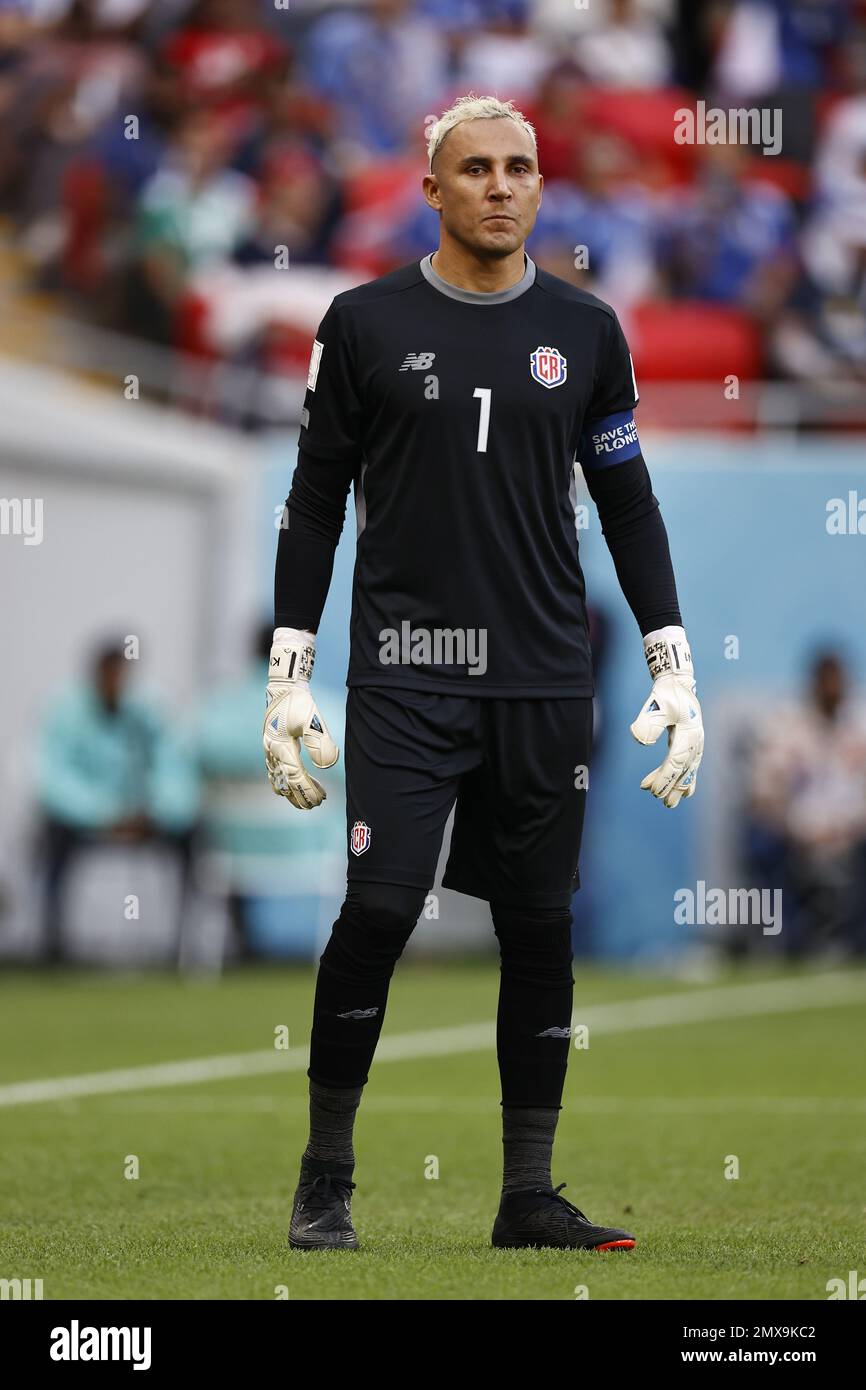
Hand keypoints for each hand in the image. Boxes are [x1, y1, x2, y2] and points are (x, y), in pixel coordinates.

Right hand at [263, 628, 338, 809]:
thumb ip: (319, 742)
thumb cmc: (299, 703)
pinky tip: (295, 785)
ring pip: (278, 780)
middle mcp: (272, 751)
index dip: (307, 790)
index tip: (321, 799)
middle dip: (301, 796)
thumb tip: (326, 766)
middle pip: (286, 782)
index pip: (295, 776)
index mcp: (281, 746)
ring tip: (308, 800)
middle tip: (317, 805)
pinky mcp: (270, 748)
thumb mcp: (312, 720)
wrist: (283, 689)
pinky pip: (274, 772)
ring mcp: (269, 751)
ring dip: (292, 792)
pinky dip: (284, 783)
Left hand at [630, 626, 703, 808]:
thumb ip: (649, 723)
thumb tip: (640, 740)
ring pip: (688, 770)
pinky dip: (686, 779)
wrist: (677, 683)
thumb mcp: (656, 705)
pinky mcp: (691, 742)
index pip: (675, 762)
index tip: (650, 789)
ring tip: (669, 803)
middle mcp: (695, 741)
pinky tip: (684, 791)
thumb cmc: (666, 694)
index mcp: (688, 734)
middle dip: (671, 787)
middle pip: (683, 770)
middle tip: (660, 801)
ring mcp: (695, 742)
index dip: (663, 777)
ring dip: (678, 786)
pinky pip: (690, 765)